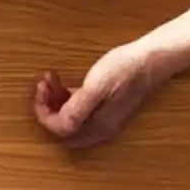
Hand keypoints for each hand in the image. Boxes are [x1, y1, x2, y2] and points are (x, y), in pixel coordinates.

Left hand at [33, 43, 167, 148]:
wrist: (150, 60)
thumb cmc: (124, 71)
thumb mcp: (95, 89)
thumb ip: (75, 110)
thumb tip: (57, 126)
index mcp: (96, 127)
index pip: (60, 130)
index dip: (44, 113)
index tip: (39, 93)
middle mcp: (100, 129)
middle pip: (63, 128)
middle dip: (48, 108)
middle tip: (42, 86)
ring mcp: (104, 119)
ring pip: (70, 118)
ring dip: (56, 101)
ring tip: (50, 80)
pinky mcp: (107, 108)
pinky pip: (79, 110)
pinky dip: (67, 98)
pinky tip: (64, 83)